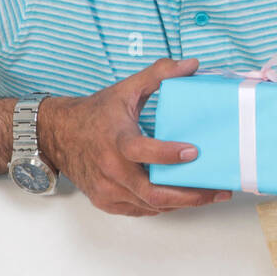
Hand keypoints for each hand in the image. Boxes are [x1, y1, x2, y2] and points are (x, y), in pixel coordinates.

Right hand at [39, 57, 231, 216]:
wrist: (58, 135)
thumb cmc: (95, 113)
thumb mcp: (126, 89)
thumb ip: (159, 74)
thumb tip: (191, 65)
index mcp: (116, 140)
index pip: (143, 151)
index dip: (169, 155)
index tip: (194, 152)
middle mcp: (111, 169)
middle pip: (154, 192)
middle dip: (190, 195)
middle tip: (218, 191)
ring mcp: (107, 189)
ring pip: (151, 205)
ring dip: (181, 203)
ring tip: (209, 195)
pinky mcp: (106, 201)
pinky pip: (140, 210)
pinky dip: (162, 206)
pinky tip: (182, 198)